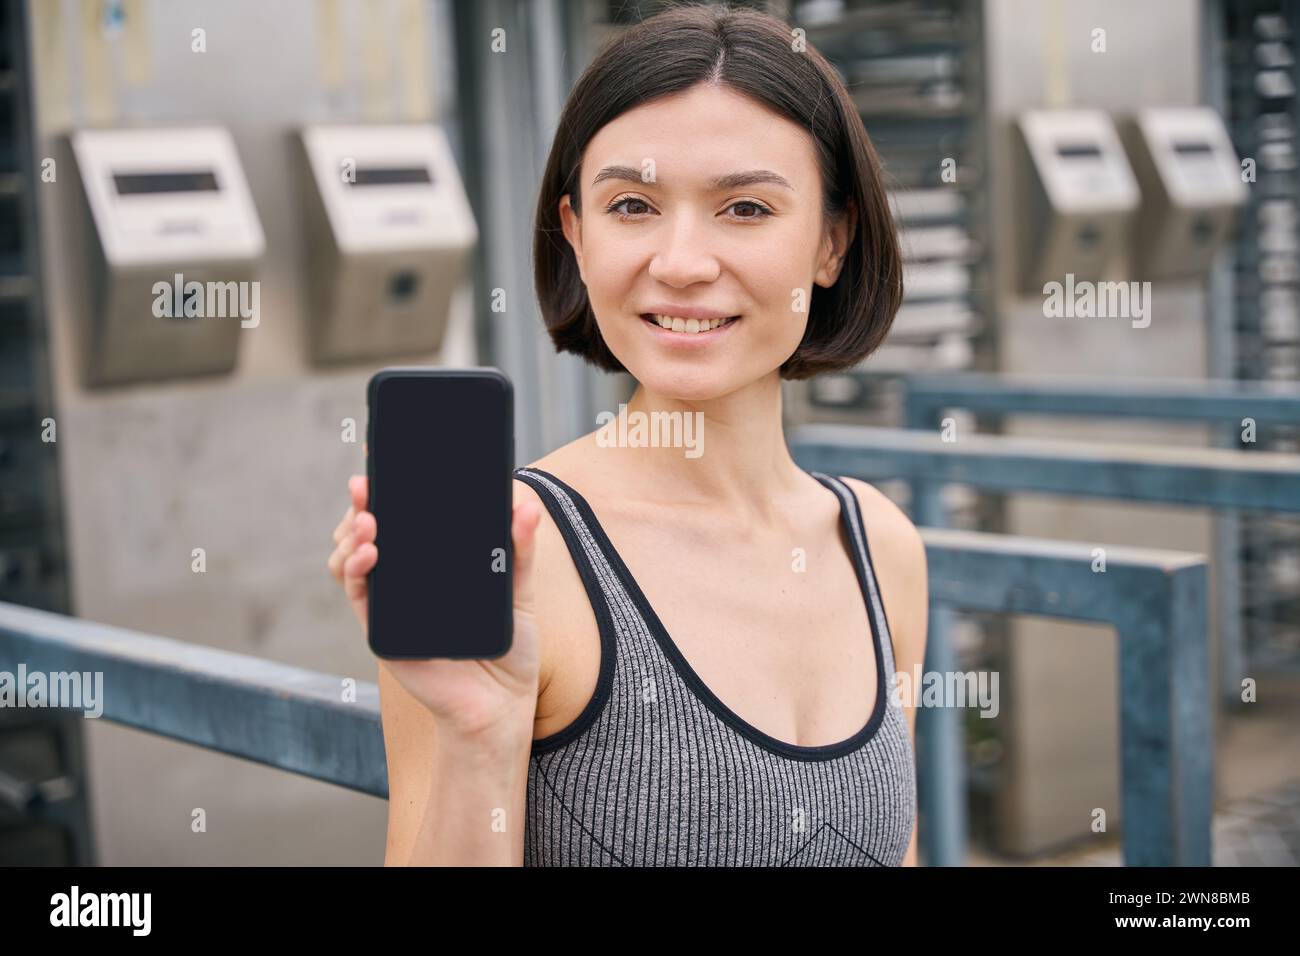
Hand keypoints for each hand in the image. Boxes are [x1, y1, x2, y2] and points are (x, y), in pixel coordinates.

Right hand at [327, 472, 543, 739]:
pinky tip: (370, 552)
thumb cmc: (507, 646)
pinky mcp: (382, 628)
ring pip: (351, 556)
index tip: (378, 455)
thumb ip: (519, 549)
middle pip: (367, 529)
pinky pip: (358, 592)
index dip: (385, 487)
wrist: (501, 703)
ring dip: (351, 533)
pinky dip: (356, 568)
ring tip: (369, 520)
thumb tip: (525, 507)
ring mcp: (389, 601)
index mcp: (432, 562)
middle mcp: (405, 577)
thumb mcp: (518, 591)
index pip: (401, 516)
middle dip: (361, 503)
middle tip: (367, 485)